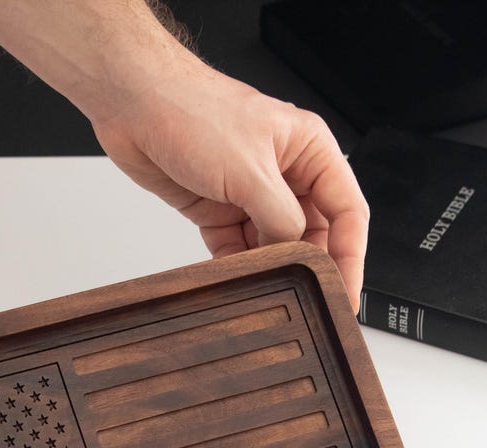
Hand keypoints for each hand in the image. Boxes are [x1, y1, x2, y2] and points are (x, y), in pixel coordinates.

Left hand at [92, 65, 368, 310]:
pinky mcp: (217, 210)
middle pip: (311, 233)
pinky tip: (238, 280)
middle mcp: (283, 174)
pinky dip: (236, 266)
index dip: (351, 255)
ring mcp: (249, 194)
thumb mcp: (250, 170)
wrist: (135, 106)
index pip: (346, 211)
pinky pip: (236, 249)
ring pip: (272, 245)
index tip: (347, 291)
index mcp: (308, 151)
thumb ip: (279, 218)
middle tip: (309, 301)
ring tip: (269, 290)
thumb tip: (294, 253)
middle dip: (309, 266)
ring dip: (270, 268)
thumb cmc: (193, 112)